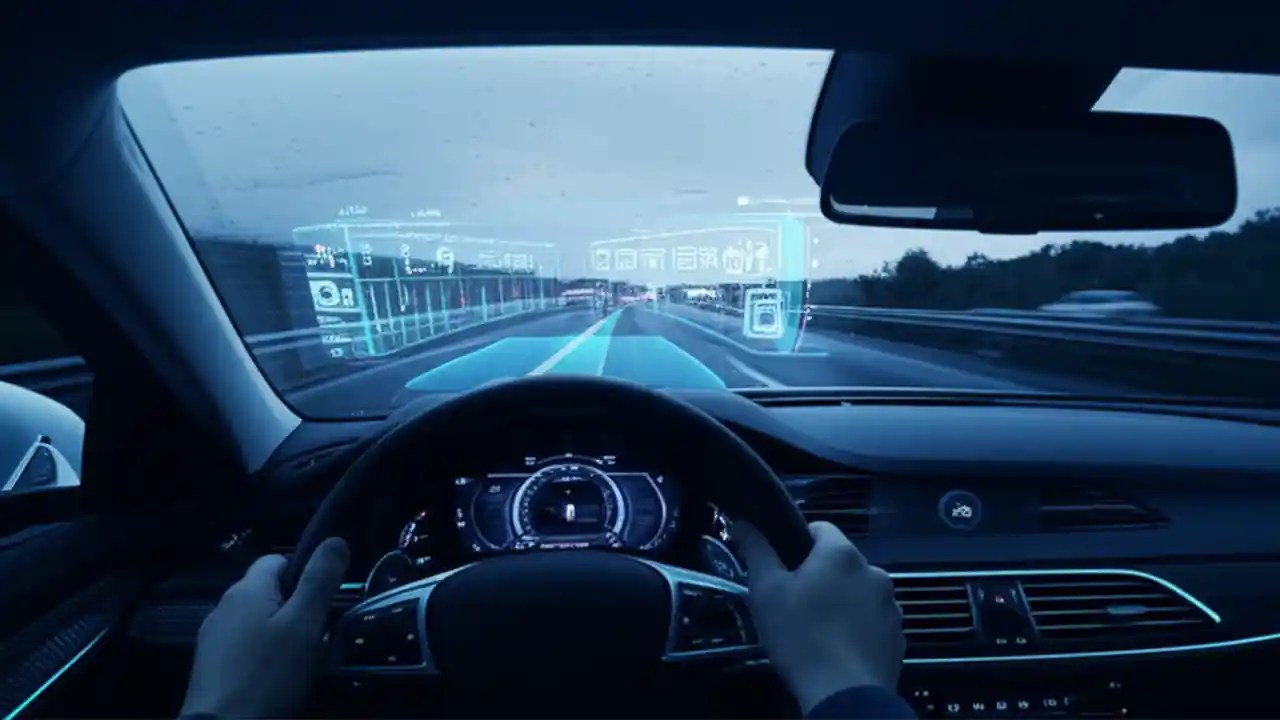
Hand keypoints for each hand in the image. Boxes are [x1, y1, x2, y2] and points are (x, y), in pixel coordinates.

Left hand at [180, 537, 349, 718]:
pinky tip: (272, 678)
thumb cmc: (268, 674)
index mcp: (246, 589)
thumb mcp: (303, 625)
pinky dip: (259, 655)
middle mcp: (223, 606)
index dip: (304, 573)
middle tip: (316, 635)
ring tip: (298, 661)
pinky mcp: (208, 666)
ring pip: (255, 621)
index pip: (277, 559)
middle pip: (267, 591)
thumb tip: (335, 540)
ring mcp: (211, 638)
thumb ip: (319, 581)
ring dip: (277, 632)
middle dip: (293, 607)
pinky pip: (242, 646)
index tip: (322, 601)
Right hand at [734, 521, 903, 714]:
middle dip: (820, 576)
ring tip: (819, 630)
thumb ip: (756, 551)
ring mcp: (891, 605)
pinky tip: (840, 648)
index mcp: (841, 554)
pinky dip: (859, 626)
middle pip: (841, 563)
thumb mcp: (766, 592)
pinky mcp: (898, 636)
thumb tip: (743, 524)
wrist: (844, 694)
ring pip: (859, 592)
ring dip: (842, 601)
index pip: (820, 528)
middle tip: (795, 603)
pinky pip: (874, 620)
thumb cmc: (800, 636)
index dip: (798, 542)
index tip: (784, 567)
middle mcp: (874, 572)